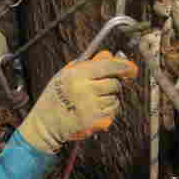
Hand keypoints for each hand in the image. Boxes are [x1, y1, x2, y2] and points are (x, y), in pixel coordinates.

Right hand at [18, 50, 138, 154]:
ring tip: (94, 101)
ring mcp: (91, 107)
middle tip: (102, 87)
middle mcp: (85, 90)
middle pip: (115, 83)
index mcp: (78, 75)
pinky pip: (112, 112)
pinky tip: (95, 110)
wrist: (45, 123)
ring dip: (110, 98)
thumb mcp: (66, 74)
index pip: (110, 66)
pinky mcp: (94, 121)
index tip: (132, 69)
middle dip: (113, 84)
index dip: (125, 66)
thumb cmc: (55, 96)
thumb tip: (109, 54)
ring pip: (115, 99)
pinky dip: (108, 110)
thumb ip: (89, 63)